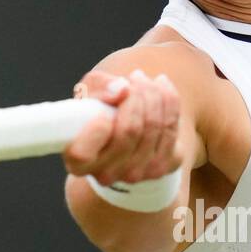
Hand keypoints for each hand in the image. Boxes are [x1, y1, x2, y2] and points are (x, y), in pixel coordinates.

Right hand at [63, 68, 182, 186]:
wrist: (124, 130)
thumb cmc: (97, 110)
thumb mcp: (88, 93)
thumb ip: (97, 87)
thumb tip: (122, 89)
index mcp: (78, 162)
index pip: (83, 153)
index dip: (96, 128)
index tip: (104, 108)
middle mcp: (106, 174)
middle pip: (129, 131)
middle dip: (136, 94)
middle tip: (134, 77)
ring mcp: (136, 174)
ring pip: (155, 126)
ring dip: (153, 93)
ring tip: (144, 79)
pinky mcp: (163, 167)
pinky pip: (172, 126)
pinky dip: (169, 99)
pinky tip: (161, 85)